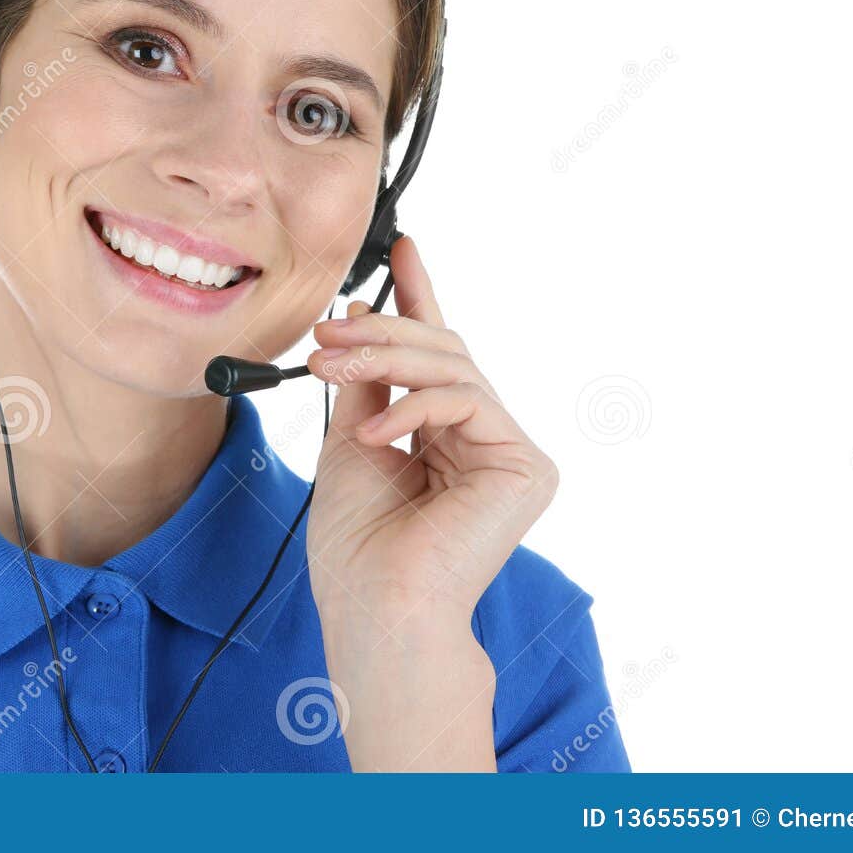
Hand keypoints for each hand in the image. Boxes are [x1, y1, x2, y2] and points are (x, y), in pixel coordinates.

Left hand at [304, 233, 558, 643]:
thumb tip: (362, 314)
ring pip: (454, 367)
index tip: (401, 245)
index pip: (435, 353)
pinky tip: (374, 431)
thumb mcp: (351, 437)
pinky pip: (468, 401)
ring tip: (329, 367)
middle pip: (444, 352)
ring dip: (385, 355)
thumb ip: (366, 379)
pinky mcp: (528, 468)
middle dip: (382, 330)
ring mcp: (509, 454)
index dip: (420, 294)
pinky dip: (413, 407)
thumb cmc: (358, 543)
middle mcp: (484, 440)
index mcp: (443, 435)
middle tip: (324, 334)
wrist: (375, 606)